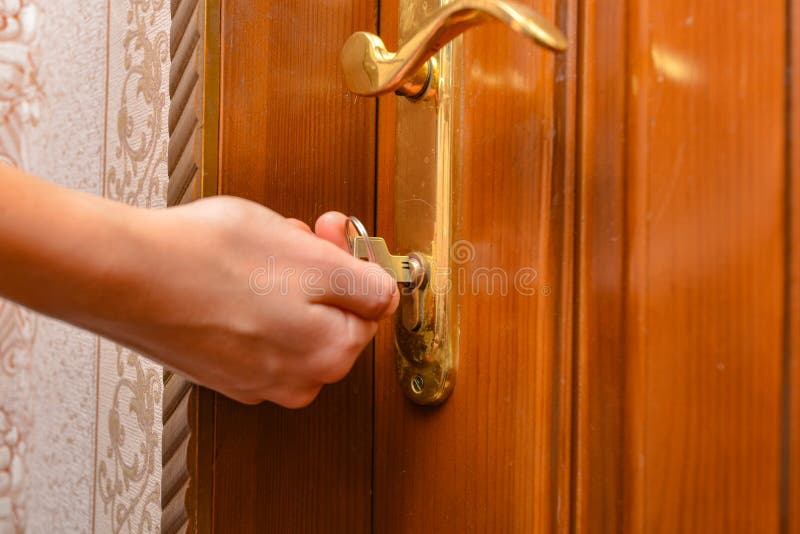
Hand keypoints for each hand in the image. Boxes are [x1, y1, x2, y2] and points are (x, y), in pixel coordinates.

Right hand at [99, 197, 398, 407]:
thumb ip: (365, 285)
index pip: (371, 308)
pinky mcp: (220, 369)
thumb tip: (385, 293)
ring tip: (260, 245)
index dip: (357, 260)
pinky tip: (231, 271)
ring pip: (292, 319)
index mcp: (330, 355)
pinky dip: (255, 300)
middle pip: (330, 314)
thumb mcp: (313, 259)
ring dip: (288, 279)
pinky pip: (256, 330)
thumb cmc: (212, 262)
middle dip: (321, 267)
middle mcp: (296, 379)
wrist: (124, 276)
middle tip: (299, 231)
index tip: (338, 231)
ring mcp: (254, 378)